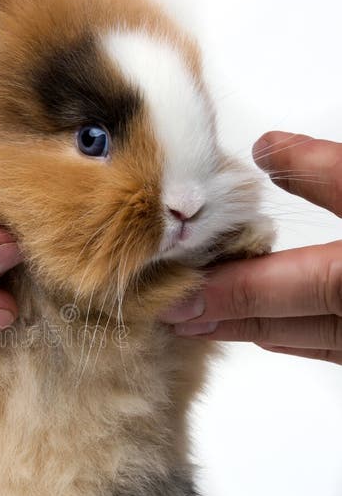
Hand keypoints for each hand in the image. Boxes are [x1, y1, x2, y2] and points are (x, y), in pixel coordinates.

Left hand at [161, 132, 341, 363]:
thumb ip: (327, 169)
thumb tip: (265, 148)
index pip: (284, 288)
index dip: (227, 292)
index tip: (173, 294)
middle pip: (285, 327)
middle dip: (224, 316)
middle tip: (169, 311)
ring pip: (303, 343)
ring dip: (251, 328)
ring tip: (197, 318)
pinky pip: (325, 348)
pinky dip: (289, 333)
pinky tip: (256, 321)